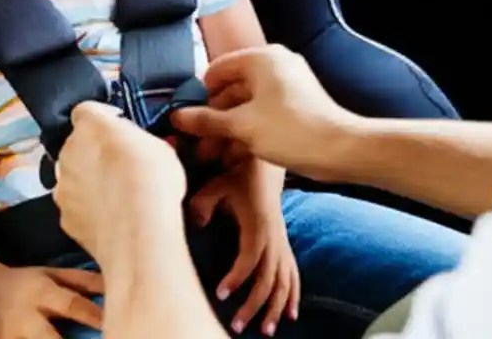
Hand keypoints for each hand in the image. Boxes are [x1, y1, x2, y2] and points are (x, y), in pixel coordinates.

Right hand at [0, 265, 103, 337]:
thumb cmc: (25, 283)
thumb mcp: (51, 273)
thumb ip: (82, 281)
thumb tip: (115, 287)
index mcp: (41, 293)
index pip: (71, 305)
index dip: (93, 316)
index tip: (113, 325)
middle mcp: (23, 318)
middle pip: (47, 338)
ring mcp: (6, 338)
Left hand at [54, 102, 186, 264]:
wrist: (138, 232)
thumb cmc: (153, 180)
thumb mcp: (161, 148)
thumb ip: (139, 142)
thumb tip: (141, 147)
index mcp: (91, 126)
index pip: (86, 110)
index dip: (103, 118)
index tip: (120, 128)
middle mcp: (68, 152)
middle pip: (77, 145)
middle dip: (95, 152)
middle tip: (122, 165)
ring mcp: (62, 187)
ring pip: (74, 177)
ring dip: (89, 181)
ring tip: (117, 196)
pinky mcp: (64, 218)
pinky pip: (76, 207)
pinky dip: (88, 209)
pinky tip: (110, 218)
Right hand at [172, 45, 361, 180]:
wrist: (339, 149)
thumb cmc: (291, 130)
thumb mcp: (241, 126)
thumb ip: (206, 120)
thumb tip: (177, 117)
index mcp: (261, 58)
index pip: (217, 69)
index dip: (199, 95)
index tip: (187, 120)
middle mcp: (274, 66)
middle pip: (231, 89)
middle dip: (213, 119)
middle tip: (198, 145)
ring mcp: (286, 86)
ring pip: (246, 105)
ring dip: (228, 130)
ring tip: (213, 157)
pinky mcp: (295, 107)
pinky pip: (262, 115)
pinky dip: (248, 132)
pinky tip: (234, 157)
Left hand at [189, 159, 299, 335]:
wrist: (267, 169)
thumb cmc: (239, 177)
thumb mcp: (218, 184)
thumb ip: (204, 203)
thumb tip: (198, 223)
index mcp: (258, 226)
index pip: (250, 258)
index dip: (237, 277)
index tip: (221, 293)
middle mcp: (274, 239)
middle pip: (267, 279)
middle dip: (253, 305)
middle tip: (236, 326)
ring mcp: (282, 245)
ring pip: (283, 283)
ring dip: (275, 308)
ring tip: (264, 332)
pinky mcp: (285, 248)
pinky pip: (293, 277)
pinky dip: (293, 297)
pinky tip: (290, 317)